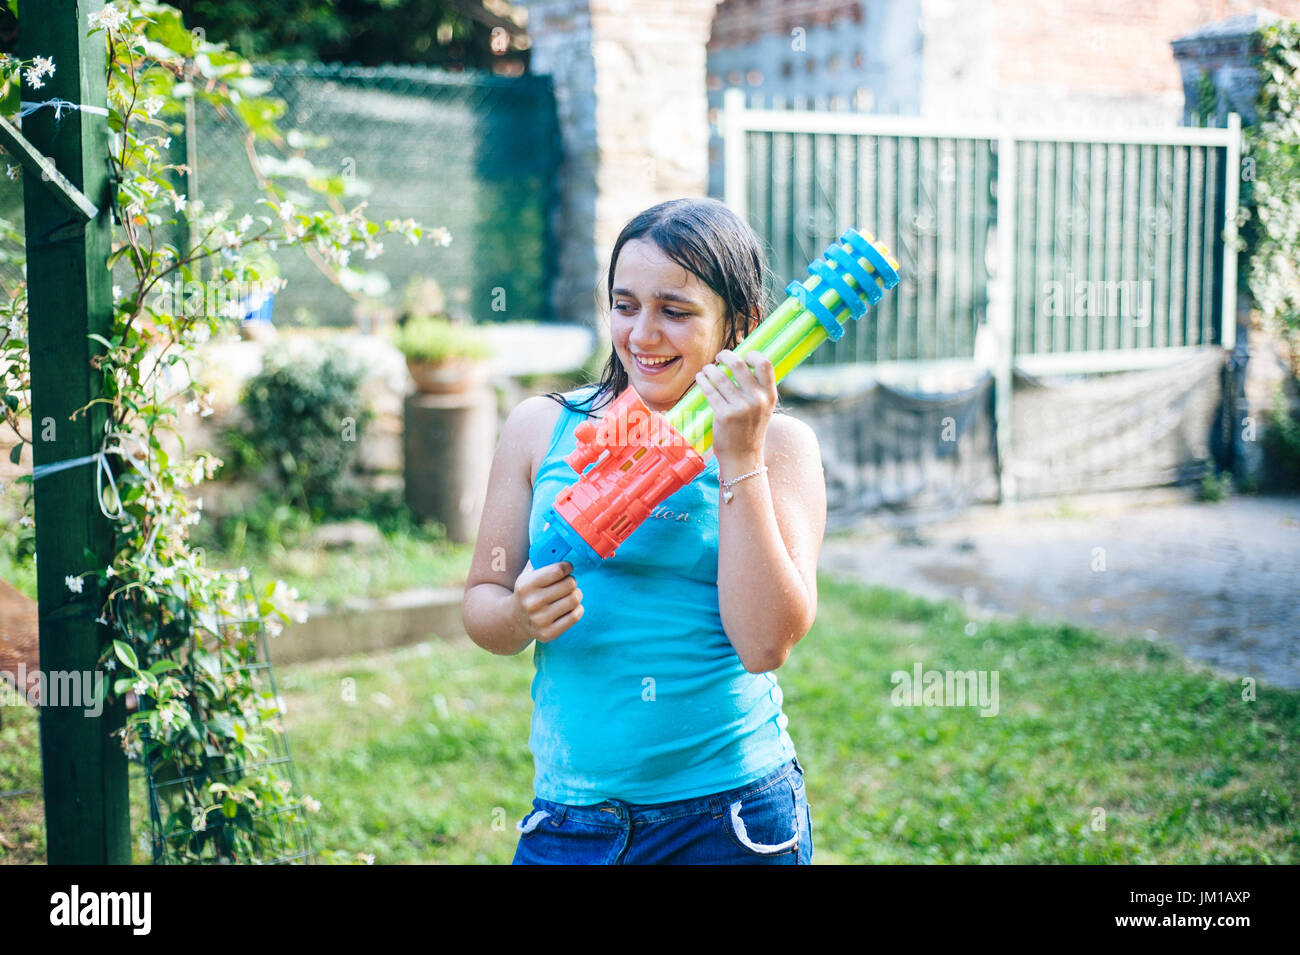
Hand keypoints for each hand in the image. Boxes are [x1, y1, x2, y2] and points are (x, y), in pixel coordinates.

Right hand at [510, 560, 582, 642]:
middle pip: (570, 584)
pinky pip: (576, 616)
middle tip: (568, 583)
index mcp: (526, 585)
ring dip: (576, 594)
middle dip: (572, 581)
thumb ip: (541, 558)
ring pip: (575, 599)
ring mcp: (540, 620)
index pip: (558, 570)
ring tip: (570, 594)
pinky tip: (570, 607)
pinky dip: (577, 609)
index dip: (567, 567)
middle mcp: (532, 603)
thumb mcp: (528, 574)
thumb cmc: (527, 592)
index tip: (567, 568)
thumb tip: (555, 538)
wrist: (514, 620)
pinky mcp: (549, 634)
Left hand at [695, 349, 775, 468]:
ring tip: (706, 370)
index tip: (742, 355)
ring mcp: (741, 408)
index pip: (765, 364)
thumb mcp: (762, 408)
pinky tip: (701, 378)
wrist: (743, 457)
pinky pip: (710, 390)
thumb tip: (742, 361)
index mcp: (769, 395)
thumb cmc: (750, 429)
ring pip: (720, 376)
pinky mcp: (724, 415)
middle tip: (719, 357)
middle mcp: (757, 400)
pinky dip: (703, 380)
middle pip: (739, 364)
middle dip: (725, 356)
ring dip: (709, 369)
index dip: (751, 354)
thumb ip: (757, 388)